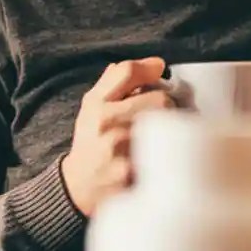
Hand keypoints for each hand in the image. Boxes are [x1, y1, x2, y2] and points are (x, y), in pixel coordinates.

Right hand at [61, 59, 171, 215]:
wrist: (77, 187)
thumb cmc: (92, 142)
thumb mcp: (93, 107)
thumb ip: (115, 82)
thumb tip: (154, 64)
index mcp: (96, 103)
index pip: (127, 71)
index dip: (150, 68)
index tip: (160, 71)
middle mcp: (105, 122)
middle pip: (160, 99)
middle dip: (168, 107)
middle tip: (165, 116)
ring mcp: (117, 149)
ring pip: (167, 128)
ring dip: (173, 132)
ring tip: (164, 139)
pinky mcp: (129, 174)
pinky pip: (166, 157)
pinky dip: (170, 157)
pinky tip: (162, 160)